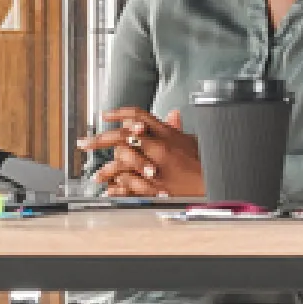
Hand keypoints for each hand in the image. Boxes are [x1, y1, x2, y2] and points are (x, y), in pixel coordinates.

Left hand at [79, 107, 202, 197]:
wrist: (217, 183)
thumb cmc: (205, 162)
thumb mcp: (192, 140)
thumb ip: (176, 128)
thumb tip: (172, 115)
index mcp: (167, 134)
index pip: (138, 116)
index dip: (119, 114)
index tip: (104, 116)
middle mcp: (160, 148)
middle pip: (123, 137)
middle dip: (100, 140)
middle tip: (85, 143)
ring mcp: (156, 168)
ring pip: (123, 162)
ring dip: (107, 169)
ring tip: (98, 175)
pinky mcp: (156, 187)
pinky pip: (130, 185)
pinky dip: (118, 187)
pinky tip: (110, 189)